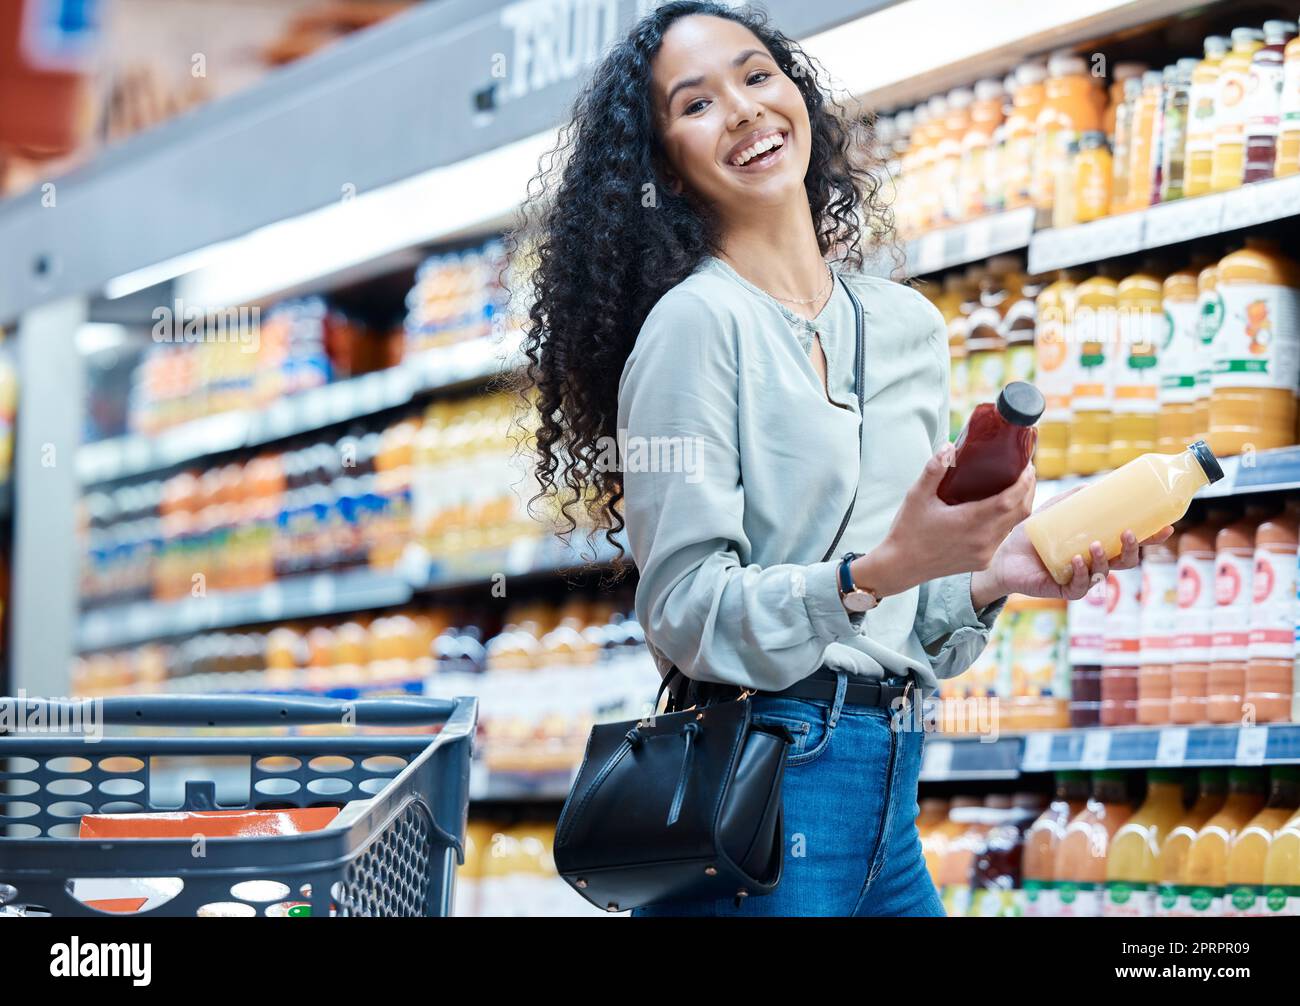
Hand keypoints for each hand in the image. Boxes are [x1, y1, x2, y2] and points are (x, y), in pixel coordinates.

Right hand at [859, 443, 1036, 596]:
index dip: (1024, 482)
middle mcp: (982, 540)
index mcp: (969, 522)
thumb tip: (949, 447)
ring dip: (1020, 505)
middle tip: (1026, 470)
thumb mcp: (916, 496)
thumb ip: (934, 470)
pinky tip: (999, 509)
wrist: (901, 567)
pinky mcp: (982, 562)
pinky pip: (1002, 537)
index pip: (1010, 500)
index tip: (1027, 466)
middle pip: (1020, 511)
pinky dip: (1007, 520)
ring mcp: (984, 554)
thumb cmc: (908, 530)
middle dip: (1028, 489)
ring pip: (1014, 525)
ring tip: (1016, 485)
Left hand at [982, 483, 1174, 600]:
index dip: (1151, 538)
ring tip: (1095, 545)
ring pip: (1105, 573)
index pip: (1131, 543)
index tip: (1166, 526)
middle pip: (1126, 561)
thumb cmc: (1032, 536)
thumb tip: (1095, 485)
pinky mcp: (1064, 590)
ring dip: (1104, 559)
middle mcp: (1095, 563)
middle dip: (1134, 549)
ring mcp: (1082, 578)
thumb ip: (1073, 499)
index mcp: (1099, 545)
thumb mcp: (1053, 513)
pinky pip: (1080, 586)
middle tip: (1129, 534)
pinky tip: (1078, 561)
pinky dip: (1082, 573)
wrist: (1003, 557)